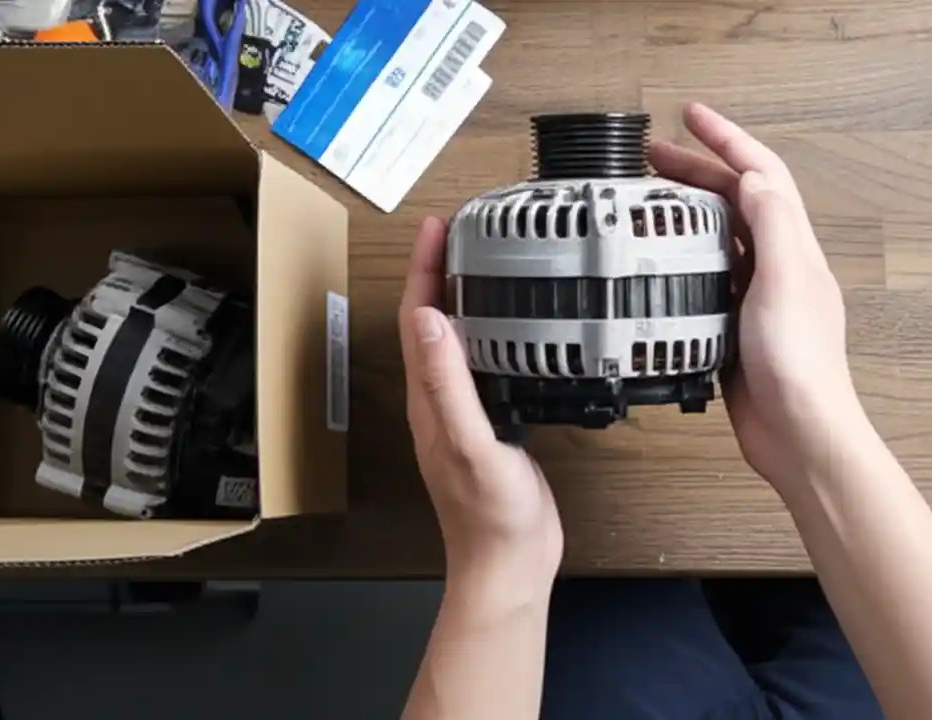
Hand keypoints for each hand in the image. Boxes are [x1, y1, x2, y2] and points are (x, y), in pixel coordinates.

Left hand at [398, 217, 562, 590]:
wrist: (510, 563)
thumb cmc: (489, 515)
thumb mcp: (470, 442)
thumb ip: (449, 383)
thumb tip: (430, 320)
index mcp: (428, 401)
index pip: (418, 320)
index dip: (424, 270)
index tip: (437, 228)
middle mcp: (439, 402)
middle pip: (432, 323)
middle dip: (439, 273)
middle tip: (459, 233)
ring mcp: (464, 414)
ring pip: (457, 342)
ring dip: (463, 300)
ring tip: (481, 265)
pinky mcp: (491, 426)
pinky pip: (485, 366)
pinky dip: (494, 335)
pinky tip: (514, 330)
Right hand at [649, 104, 858, 491]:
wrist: (797, 434)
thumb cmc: (798, 365)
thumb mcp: (787, 281)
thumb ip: (774, 224)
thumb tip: (754, 176)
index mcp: (793, 249)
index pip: (763, 175)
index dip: (728, 139)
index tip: (691, 116)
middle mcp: (777, 268)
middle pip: (736, 202)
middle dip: (697, 171)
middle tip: (651, 156)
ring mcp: (755, 299)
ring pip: (719, 239)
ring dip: (687, 212)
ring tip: (649, 199)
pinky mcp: (733, 329)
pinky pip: (705, 281)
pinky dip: (681, 261)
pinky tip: (657, 264)